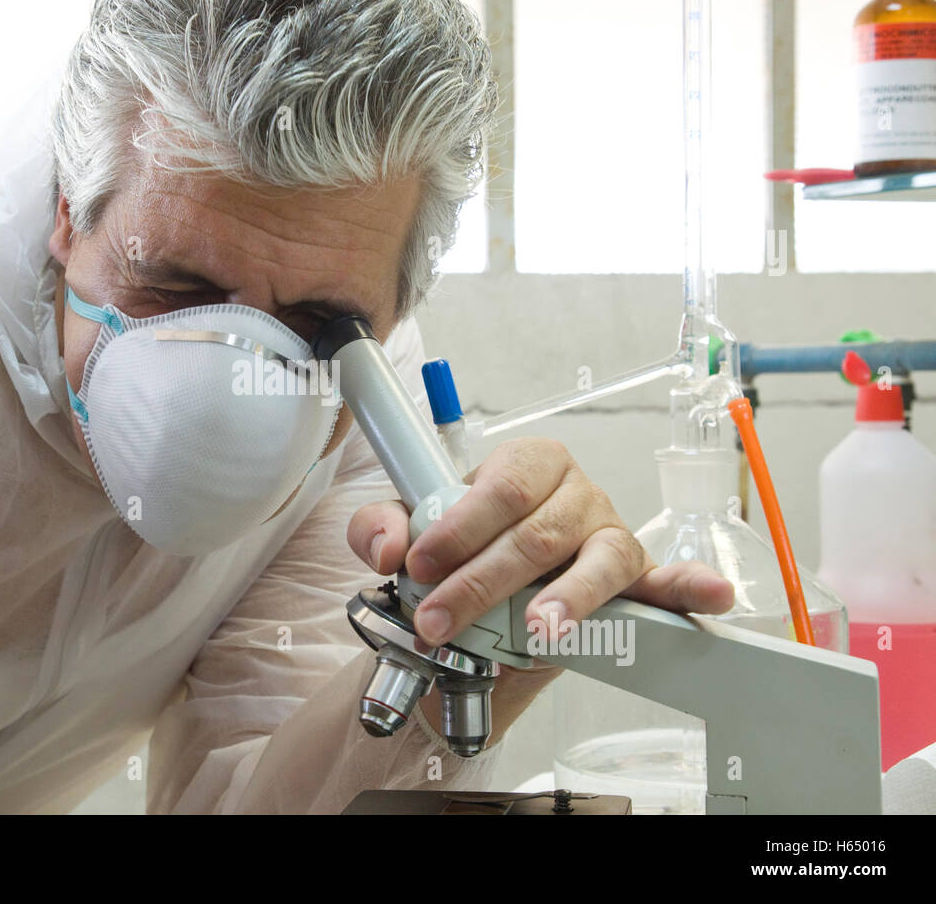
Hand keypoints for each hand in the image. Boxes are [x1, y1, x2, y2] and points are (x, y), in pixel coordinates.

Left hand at [349, 436, 733, 645]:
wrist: (498, 590)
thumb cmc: (464, 545)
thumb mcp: (413, 531)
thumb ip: (381, 526)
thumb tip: (385, 546)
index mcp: (524, 464)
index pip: (498, 489)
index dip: (458, 528)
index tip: (421, 565)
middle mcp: (574, 492)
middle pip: (536, 533)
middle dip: (482, 582)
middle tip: (440, 621)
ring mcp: (610, 532)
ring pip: (596, 561)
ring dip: (567, 597)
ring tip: (537, 628)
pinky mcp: (636, 577)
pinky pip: (666, 582)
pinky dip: (689, 588)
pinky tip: (710, 595)